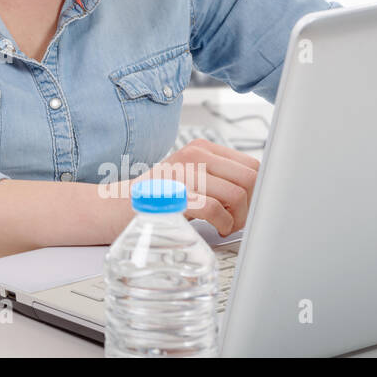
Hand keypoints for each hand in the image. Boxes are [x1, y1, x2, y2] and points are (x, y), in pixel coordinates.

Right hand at [110, 139, 259, 236]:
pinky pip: (216, 210)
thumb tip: (259, 193)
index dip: (258, 190)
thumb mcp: (189, 175)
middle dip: (252, 205)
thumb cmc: (157, 196)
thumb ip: (220, 178)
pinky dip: (223, 224)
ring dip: (238, 218)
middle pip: (250, 178)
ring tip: (226, 225)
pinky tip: (217, 228)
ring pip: (237, 195)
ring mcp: (184, 174)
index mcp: (201, 148)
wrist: (116, 206)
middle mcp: (194, 155)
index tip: (249, 206)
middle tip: (238, 219)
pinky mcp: (176, 195)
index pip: (252, 164)